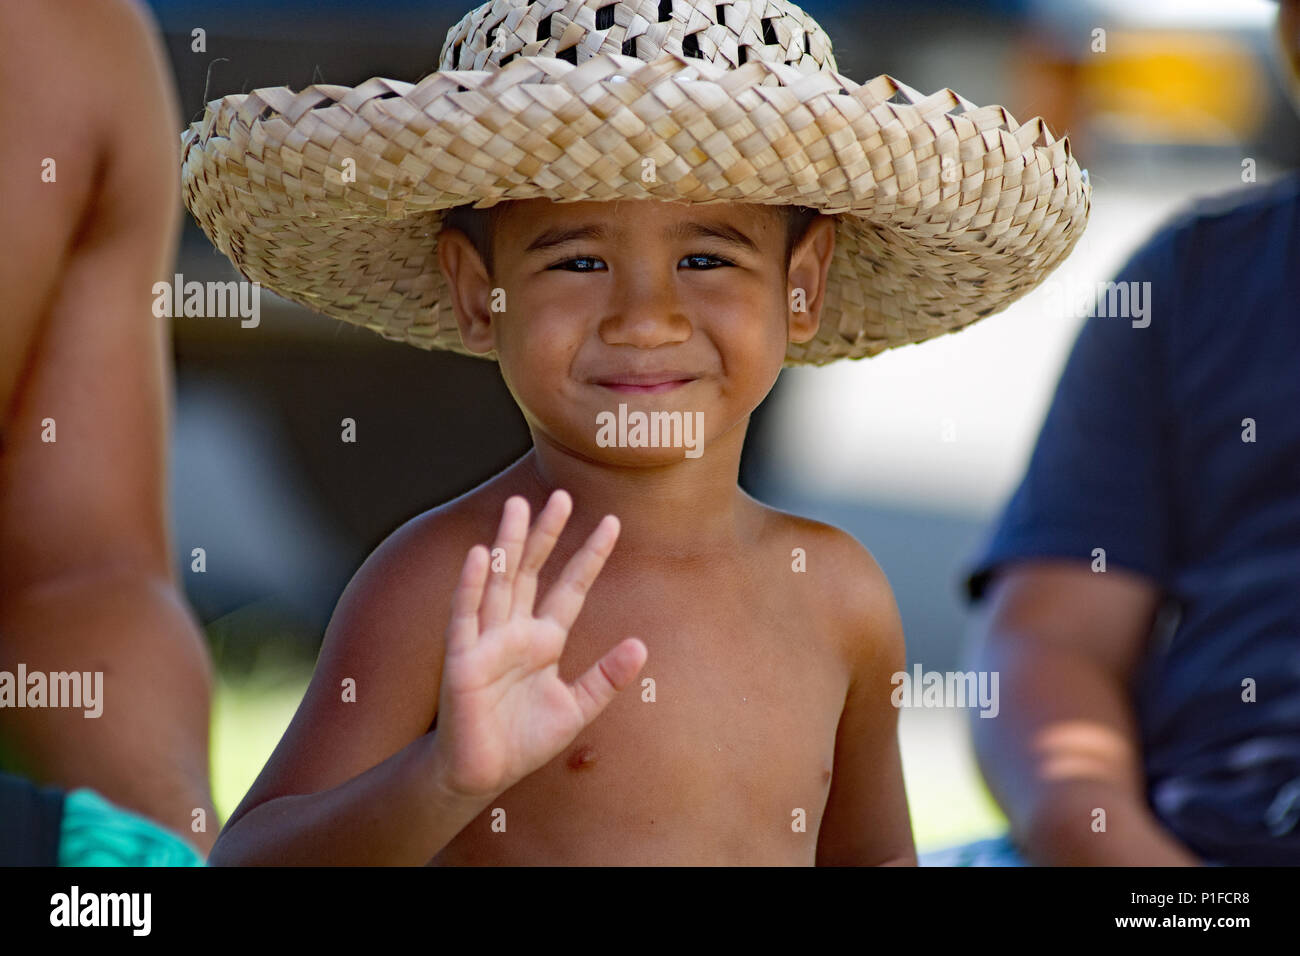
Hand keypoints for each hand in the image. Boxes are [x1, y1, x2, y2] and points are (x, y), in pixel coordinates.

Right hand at [430, 490, 646, 800]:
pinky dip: (472, 586)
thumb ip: (605, 678)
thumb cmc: (523, 741)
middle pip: (534, 572)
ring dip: (508, 545)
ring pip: (500, 583)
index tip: (612, 522)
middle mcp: (515, 632)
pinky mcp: (462, 660)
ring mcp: (487, 642)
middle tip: (562, 495)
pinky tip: (479, 555)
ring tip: (517, 507)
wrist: (480, 774)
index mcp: (544, 641)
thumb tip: (641, 646)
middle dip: (547, 534)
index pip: (571, 589)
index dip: (589, 557)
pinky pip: (465, 617)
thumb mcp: (576, 709)